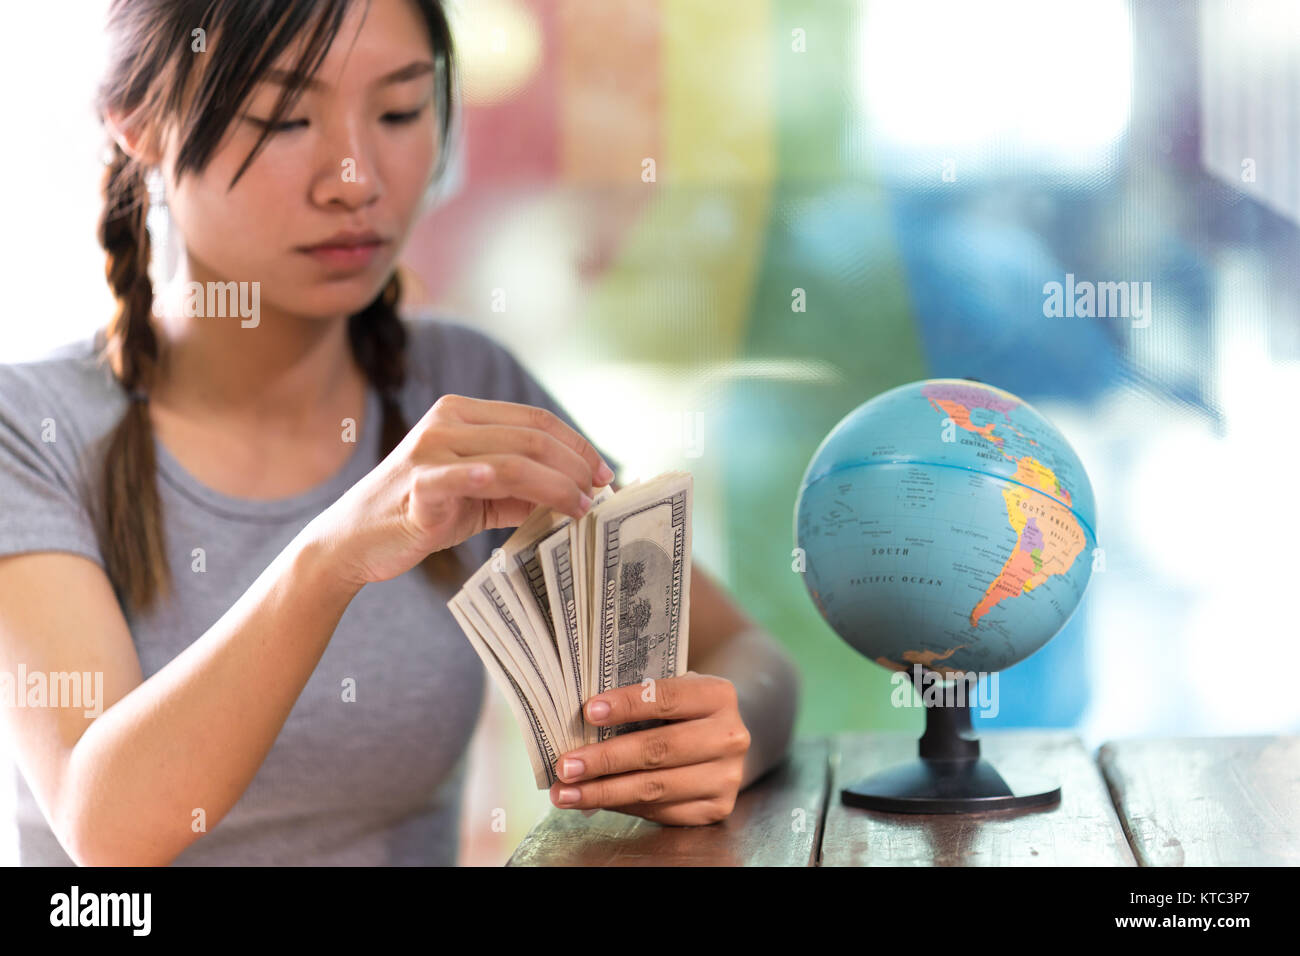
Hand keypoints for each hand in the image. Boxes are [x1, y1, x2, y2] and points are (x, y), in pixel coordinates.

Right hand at [306, 393, 613, 586]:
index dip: (576, 444)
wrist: (354, 541)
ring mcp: (430, 452)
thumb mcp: (477, 496)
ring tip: (579, 508)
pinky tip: (527, 496)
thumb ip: (520, 490)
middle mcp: (447, 422)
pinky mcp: (417, 485)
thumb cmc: (419, 515)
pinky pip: (463, 478)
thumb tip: (576, 496)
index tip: (604, 473)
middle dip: (575, 466)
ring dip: (556, 485)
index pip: (535, 420)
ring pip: (513, 459)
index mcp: (462, 413)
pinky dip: (491, 481)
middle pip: (531, 436)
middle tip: (599, 493)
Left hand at [548, 672, 751, 825]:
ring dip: (604, 791)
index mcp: (717, 696)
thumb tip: (581, 726)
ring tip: (566, 792)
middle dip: (606, 759)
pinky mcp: (716, 807)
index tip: (588, 713)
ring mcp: (726, 776)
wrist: (723, 741)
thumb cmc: (683, 711)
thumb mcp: (671, 693)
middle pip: (659, 750)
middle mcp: (729, 737)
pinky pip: (661, 810)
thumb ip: (638, 703)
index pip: (667, 698)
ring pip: (656, 787)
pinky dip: (622, 806)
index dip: (627, 705)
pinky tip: (593, 802)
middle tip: (566, 766)